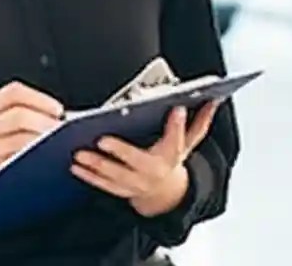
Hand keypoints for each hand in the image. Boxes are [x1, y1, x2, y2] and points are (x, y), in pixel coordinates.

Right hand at [0, 81, 63, 185]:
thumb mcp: (3, 126)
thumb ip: (28, 115)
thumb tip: (62, 117)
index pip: (14, 93)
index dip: (39, 99)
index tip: (58, 110)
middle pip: (19, 115)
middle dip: (46, 123)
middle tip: (62, 131)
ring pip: (20, 140)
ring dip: (44, 142)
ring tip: (58, 147)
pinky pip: (17, 162)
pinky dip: (34, 160)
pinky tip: (44, 162)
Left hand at [70, 100, 219, 216]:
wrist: (165, 193)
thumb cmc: (171, 158)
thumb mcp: (188, 142)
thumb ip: (199, 121)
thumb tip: (215, 99)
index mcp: (171, 154)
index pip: (177, 138)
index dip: (178, 124)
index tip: (176, 108)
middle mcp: (154, 170)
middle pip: (137, 161)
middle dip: (120, 152)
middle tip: (101, 139)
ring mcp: (137, 183)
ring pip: (116, 176)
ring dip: (97, 166)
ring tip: (79, 153)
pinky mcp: (122, 190)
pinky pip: (104, 185)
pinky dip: (89, 176)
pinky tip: (75, 166)